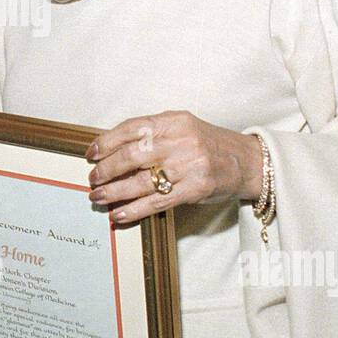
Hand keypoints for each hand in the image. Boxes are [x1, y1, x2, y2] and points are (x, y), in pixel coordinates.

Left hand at [86, 111, 263, 223]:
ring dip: (114, 192)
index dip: (106, 142)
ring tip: (98, 197)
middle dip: (106, 169)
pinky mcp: (194, 190)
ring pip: (141, 182)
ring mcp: (188, 166)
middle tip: (92, 179)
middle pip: (132, 156)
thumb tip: (112, 148)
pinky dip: (134, 210)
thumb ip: (152, 133)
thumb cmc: (208, 144)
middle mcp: (180, 141)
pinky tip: (119, 215)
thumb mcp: (182, 127)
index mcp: (173, 121)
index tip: (91, 154)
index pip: (131, 128)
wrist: (246, 161)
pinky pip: (157, 202)